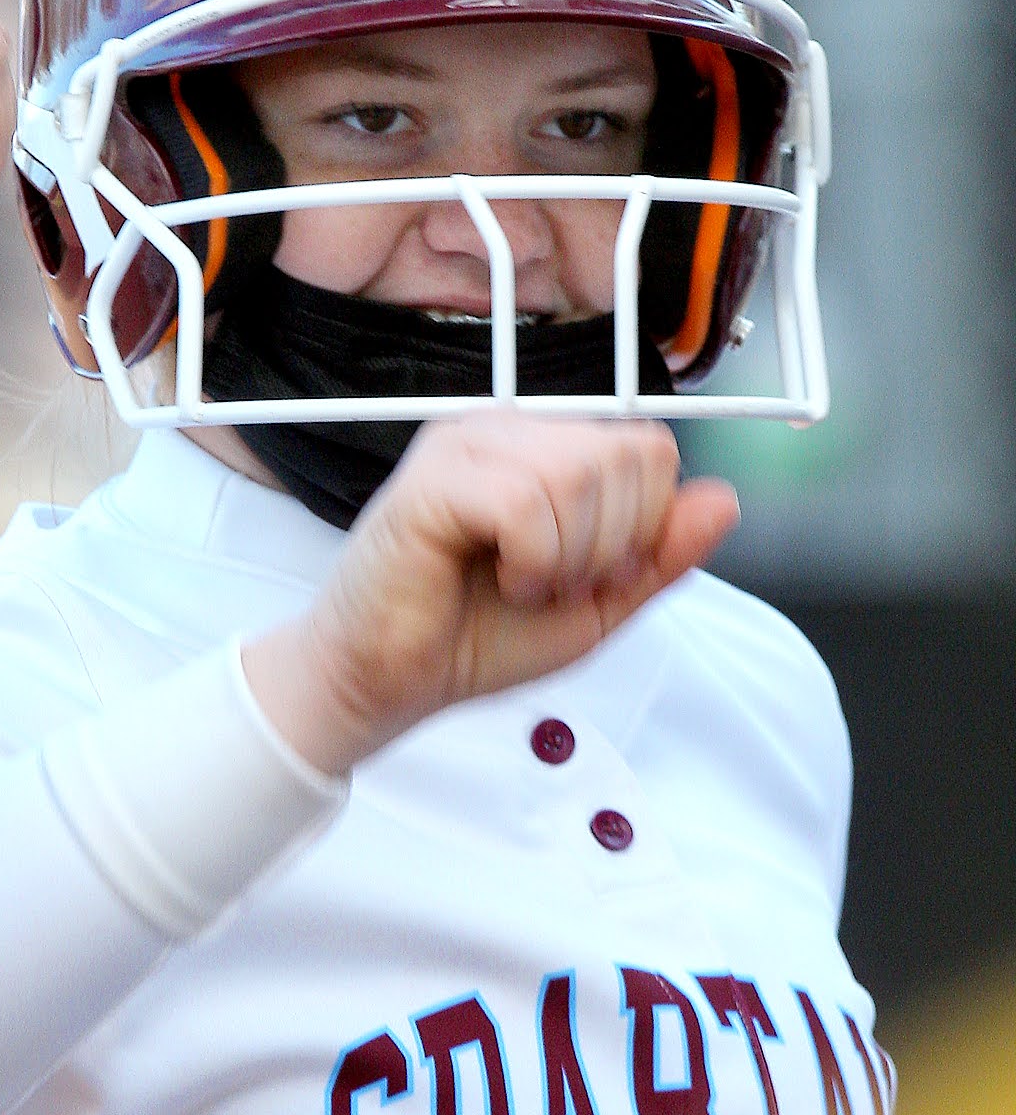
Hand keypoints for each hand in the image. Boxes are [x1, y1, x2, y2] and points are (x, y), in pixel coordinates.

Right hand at [242, 417, 738, 778]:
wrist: (388, 682)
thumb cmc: (472, 638)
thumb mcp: (597, 604)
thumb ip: (660, 555)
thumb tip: (725, 501)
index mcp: (544, 449)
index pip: (648, 449)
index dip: (643, 526)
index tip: (590, 574)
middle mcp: (506, 432)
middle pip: (625, 456)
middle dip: (610, 544)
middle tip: (553, 582)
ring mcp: (465, 447)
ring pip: (580, 474)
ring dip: (567, 557)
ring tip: (522, 583)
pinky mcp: (432, 479)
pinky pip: (527, 501)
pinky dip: (532, 560)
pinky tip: (501, 578)